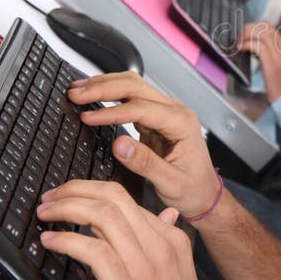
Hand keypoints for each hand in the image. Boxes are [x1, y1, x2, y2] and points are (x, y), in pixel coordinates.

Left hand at [37, 180, 214, 279]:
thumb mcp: (177, 272)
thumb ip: (164, 241)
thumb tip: (162, 215)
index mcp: (171, 239)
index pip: (127, 199)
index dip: (91, 192)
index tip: (69, 197)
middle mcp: (160, 247)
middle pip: (114, 197)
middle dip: (75, 189)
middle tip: (51, 196)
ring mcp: (146, 268)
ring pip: (104, 217)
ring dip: (67, 208)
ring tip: (46, 214)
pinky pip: (96, 253)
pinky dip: (68, 241)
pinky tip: (52, 242)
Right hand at [66, 73, 217, 218]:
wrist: (205, 194)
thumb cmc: (193, 190)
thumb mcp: (170, 183)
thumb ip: (145, 163)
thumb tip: (118, 144)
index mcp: (182, 123)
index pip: (141, 108)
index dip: (111, 112)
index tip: (87, 117)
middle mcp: (175, 111)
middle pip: (136, 86)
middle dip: (103, 87)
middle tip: (75, 94)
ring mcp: (165, 112)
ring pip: (132, 86)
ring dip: (104, 85)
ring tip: (78, 90)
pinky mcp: (155, 118)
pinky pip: (130, 98)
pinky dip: (109, 95)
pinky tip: (93, 97)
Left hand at [237, 22, 280, 101]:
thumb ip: (271, 54)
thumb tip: (254, 47)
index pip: (271, 29)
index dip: (255, 29)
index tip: (246, 36)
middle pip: (265, 27)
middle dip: (249, 29)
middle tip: (239, 37)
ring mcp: (280, 53)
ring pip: (260, 32)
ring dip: (246, 35)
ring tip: (238, 43)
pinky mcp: (272, 61)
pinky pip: (256, 45)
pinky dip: (246, 44)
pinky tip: (240, 49)